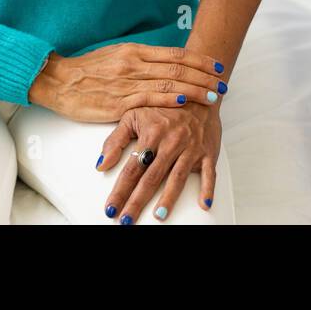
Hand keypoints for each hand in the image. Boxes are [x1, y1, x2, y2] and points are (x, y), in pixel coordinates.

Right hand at [28, 43, 226, 121]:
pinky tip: (183, 102)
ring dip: (194, 90)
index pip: (176, 54)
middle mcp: (134, 64)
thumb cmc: (88, 70)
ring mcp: (127, 83)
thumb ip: (141, 59)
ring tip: (213, 96)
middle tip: (224, 83)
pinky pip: (147, 100)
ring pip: (168, 84)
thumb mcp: (116, 56)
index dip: (200, 60)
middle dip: (205, 77)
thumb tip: (166, 63)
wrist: (59, 81)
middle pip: (178, 69)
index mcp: (135, 51)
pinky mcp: (118, 102)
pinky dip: (168, 100)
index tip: (218, 66)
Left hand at [97, 102, 222, 222]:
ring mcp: (191, 147)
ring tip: (158, 216)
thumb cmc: (162, 104)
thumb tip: (101, 165)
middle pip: (151, 177)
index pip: (131, 168)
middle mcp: (171, 142)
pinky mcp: (208, 151)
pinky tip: (204, 204)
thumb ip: (115, 140)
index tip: (111, 208)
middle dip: (137, 201)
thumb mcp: (134, 114)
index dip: (120, 190)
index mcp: (151, 134)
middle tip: (126, 220)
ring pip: (178, 177)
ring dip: (168, 198)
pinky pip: (209, 172)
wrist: (195, 88)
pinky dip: (208, 188)